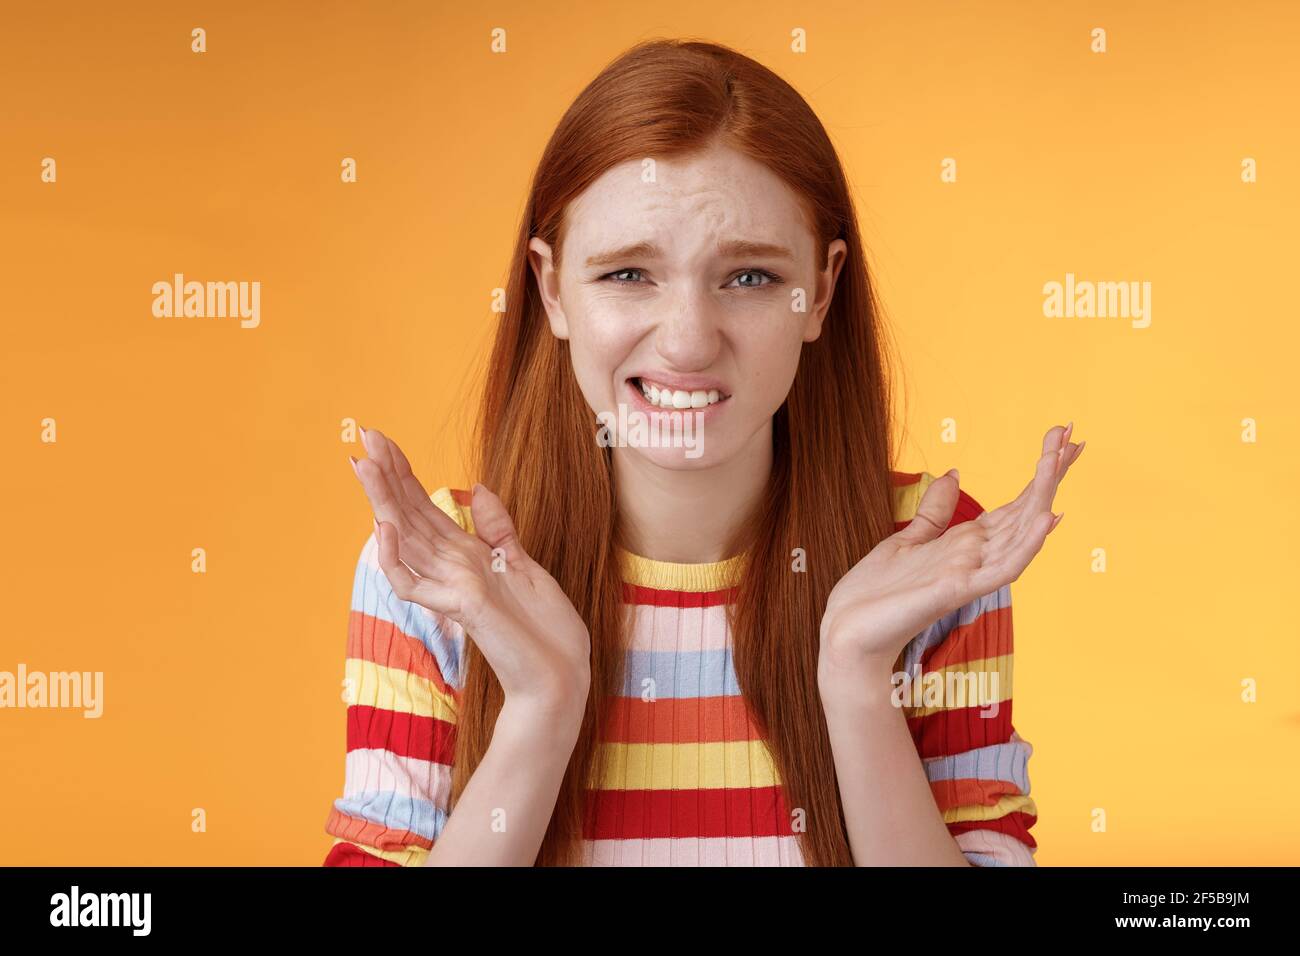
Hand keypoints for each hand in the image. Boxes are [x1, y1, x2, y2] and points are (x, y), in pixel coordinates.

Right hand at [350, 426, 590, 718]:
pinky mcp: (460, 607)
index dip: (404, 474)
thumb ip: (499, 530)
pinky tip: (387, 526)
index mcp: (467, 555)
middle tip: (365, 436)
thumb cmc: (545, 631)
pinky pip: (414, 584)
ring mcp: (452, 588)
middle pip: (410, 515)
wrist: (562, 677)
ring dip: (384, 503)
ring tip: (365, 465)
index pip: (426, 507)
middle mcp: (453, 569)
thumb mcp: (525, 565)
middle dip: (388, 476)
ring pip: (406, 541)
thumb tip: (480, 488)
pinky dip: (396, 558)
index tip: (381, 439)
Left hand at [819, 423, 1084, 681]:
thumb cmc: (876, 594)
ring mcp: (971, 574)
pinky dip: (1028, 544)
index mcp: (966, 543)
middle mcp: (976, 556)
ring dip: (1042, 496)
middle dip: (1049, 473)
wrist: (849, 632)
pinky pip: (1003, 568)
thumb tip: (955, 474)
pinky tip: (1047, 518)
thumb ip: (936, 511)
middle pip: (1024, 510)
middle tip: (1073, 435)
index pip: (1014, 504)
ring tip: (1062, 458)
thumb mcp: (906, 538)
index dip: (1039, 473)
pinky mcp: (958, 590)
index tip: (1062, 438)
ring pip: (1020, 532)